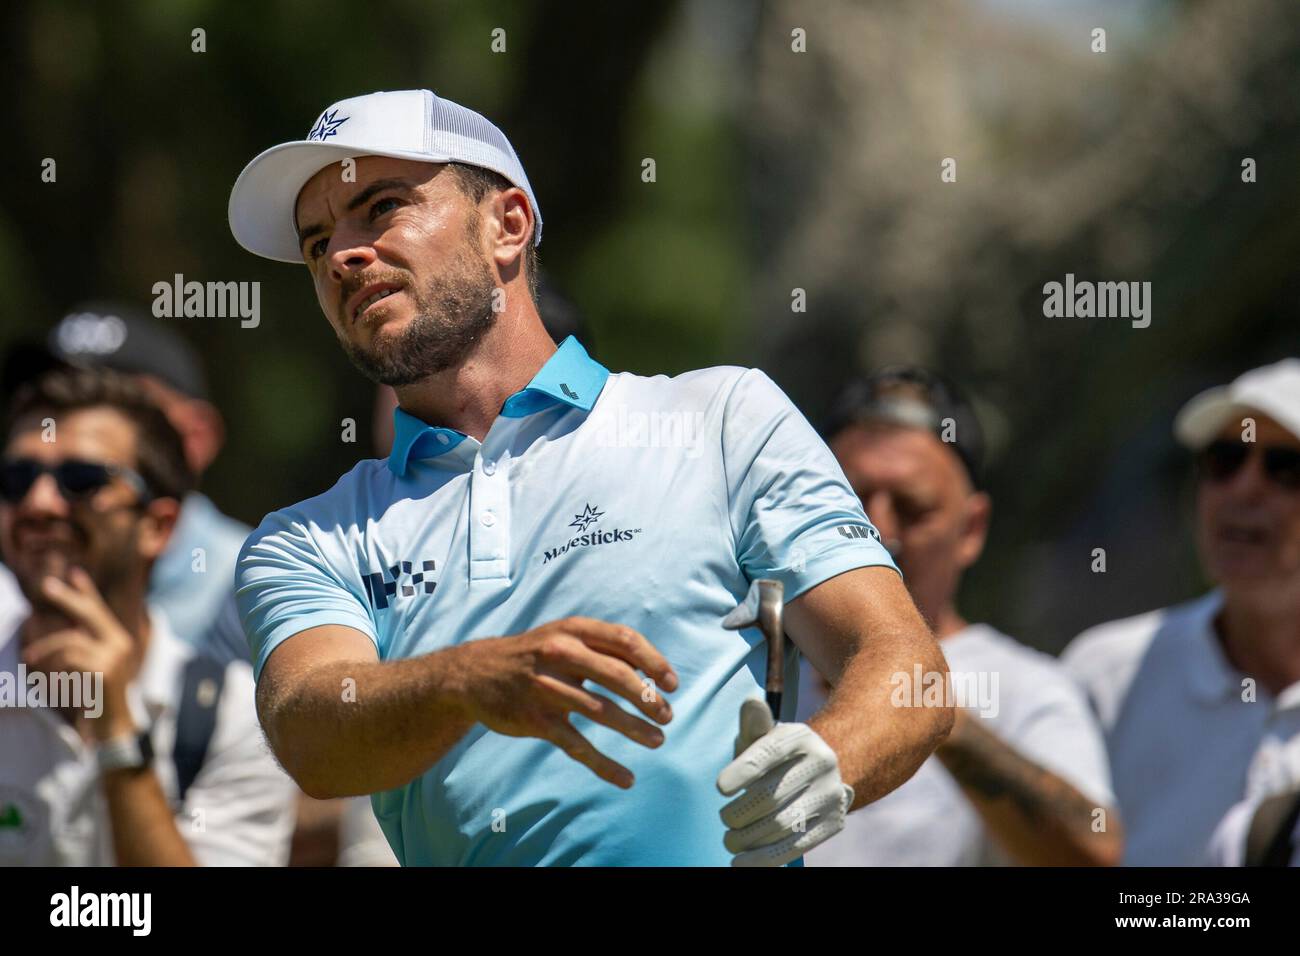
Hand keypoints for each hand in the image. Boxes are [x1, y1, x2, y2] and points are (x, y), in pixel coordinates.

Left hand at [21, 567, 138, 738]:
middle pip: (89, 613)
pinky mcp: (102, 671)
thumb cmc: (99, 697)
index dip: (86, 591)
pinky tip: (49, 683)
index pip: (100, 610)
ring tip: (29, 660)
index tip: (73, 572)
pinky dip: (52, 670)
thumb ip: (88, 646)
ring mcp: (113, 656)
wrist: (114, 726)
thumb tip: (68, 629)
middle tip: (46, 585)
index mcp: (119, 640)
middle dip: (67, 598)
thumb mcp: (96, 667)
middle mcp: (120, 644)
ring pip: (70, 641)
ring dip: (45, 649)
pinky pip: (67, 662)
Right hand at [456, 616, 677, 788]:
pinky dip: (604, 764)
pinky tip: (625, 778)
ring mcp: (546, 688)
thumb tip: (653, 670)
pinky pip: (576, 745)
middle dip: (648, 698)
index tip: (673, 684)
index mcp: (573, 630)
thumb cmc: (534, 654)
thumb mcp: (564, 636)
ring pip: (600, 712)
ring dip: (634, 729)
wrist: (474, 673)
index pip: (624, 640)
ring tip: (657, 741)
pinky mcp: (536, 720)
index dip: (654, 662)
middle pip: (616, 675)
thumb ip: (603, 648)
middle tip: (668, 716)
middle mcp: (560, 654)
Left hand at [716, 697, 853, 865]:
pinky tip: (741, 862)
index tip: (719, 787)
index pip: (769, 753)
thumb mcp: (764, 736)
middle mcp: (822, 762)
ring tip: (730, 841)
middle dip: (740, 812)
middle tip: (724, 819)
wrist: (821, 773)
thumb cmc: (777, 756)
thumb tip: (751, 703)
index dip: (742, 771)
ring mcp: (831, 794)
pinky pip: (795, 846)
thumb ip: (753, 724)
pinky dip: (764, 859)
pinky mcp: (834, 822)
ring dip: (748, 838)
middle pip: (772, 794)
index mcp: (800, 736)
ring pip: (782, 824)